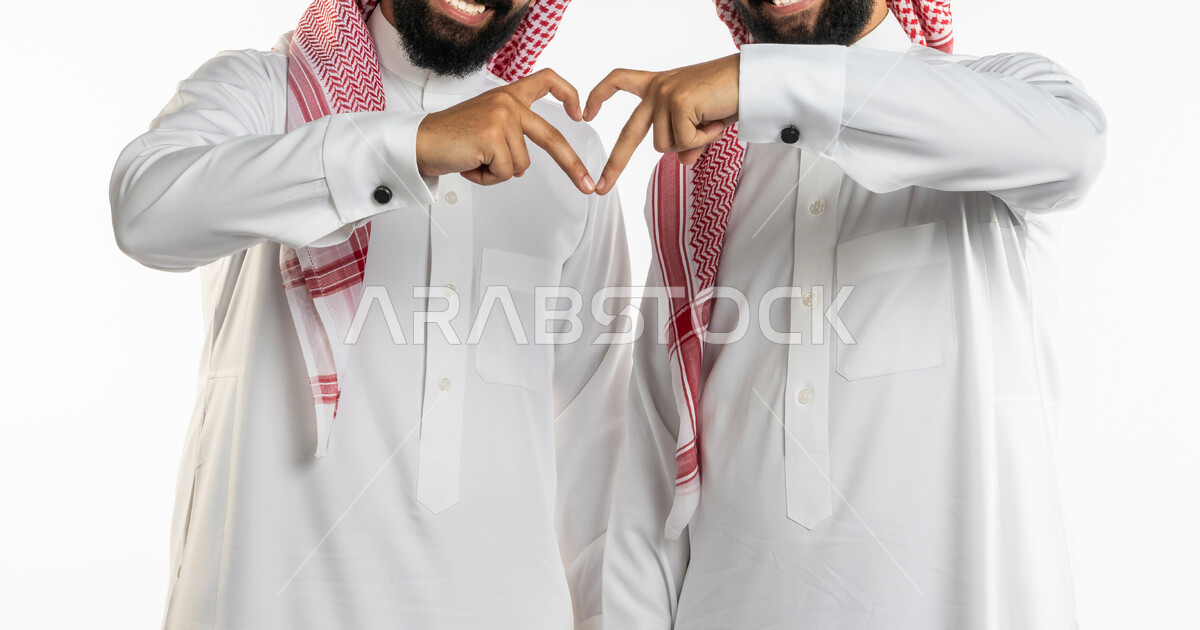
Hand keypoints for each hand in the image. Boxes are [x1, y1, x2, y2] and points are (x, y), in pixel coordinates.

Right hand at [416, 69, 594, 193]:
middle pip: (551, 137)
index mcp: (508, 96)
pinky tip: (469, 163)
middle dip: (572, 165)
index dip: (569, 95)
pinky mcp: (493, 137)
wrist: (420, 142)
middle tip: (586, 185)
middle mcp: (508, 102)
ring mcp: (501, 118)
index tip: (580, 114)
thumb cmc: (451, 137)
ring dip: (497, 172)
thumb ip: (512, 135)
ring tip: (474, 159)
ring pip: (521, 164)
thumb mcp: (487, 126)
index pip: (547, 80)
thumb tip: (524, 165)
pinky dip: (487, 177)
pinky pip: (505, 172)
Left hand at [583, 54, 739, 194]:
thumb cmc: (729, 95)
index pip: (618, 80)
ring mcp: (665, 95)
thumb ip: (689, 141)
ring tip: (711, 121)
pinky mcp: (678, 102)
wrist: (751, 78)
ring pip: (664, 145)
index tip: (586, 113)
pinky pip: (685, 142)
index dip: (599, 95)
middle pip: (629, 132)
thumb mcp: (703, 122)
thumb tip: (682, 161)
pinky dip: (704, 139)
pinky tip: (715, 120)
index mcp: (657, 85)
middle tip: (600, 187)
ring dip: (692, 141)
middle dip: (615, 164)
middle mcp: (657, 88)